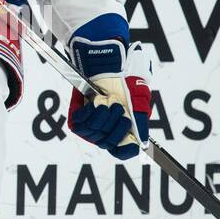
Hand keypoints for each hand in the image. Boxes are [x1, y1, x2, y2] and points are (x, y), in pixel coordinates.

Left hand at [67, 40, 151, 160]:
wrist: (110, 65)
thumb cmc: (126, 82)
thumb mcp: (139, 102)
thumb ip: (141, 123)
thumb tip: (142, 143)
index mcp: (121, 131)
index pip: (120, 152)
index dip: (124, 150)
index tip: (130, 142)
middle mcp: (105, 131)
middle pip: (108, 143)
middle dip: (117, 125)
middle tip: (120, 108)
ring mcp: (90, 126)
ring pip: (95, 133)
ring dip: (104, 116)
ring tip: (110, 101)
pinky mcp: (77, 117)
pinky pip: (81, 124)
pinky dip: (90, 113)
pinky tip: (96, 102)